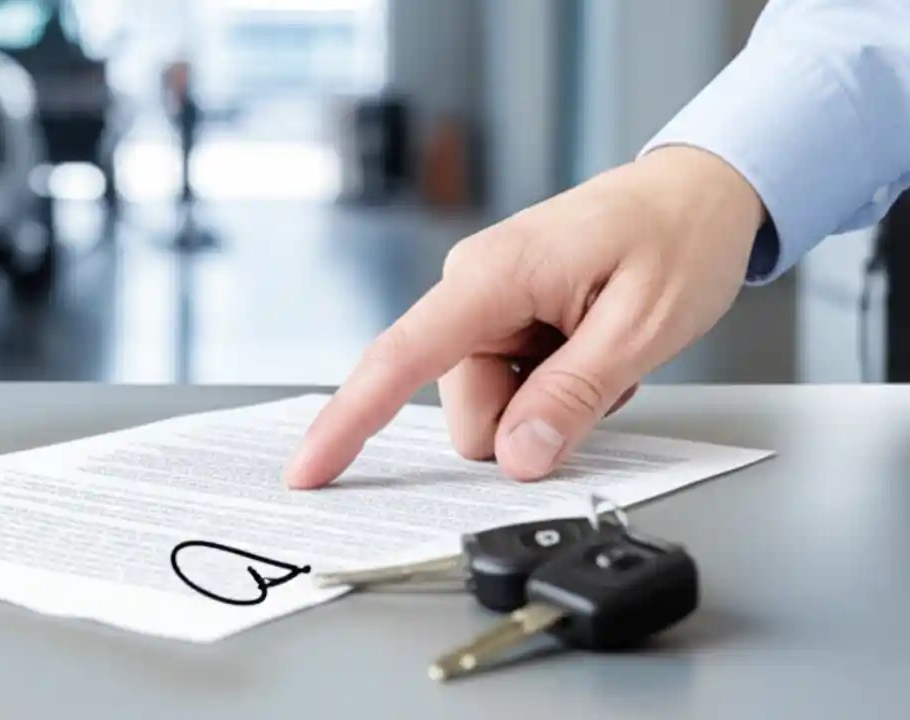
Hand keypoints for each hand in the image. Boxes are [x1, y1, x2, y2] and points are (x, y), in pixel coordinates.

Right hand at [285, 146, 764, 486]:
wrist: (698, 191)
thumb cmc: (677, 237)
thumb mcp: (643, 327)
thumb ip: (571, 397)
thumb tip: (513, 458)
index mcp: (490, 275)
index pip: (399, 358)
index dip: (349, 422)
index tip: (308, 471)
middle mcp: (471, 285)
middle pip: (470, 410)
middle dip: (532, 419)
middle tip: (604, 373)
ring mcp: (484, 302)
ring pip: (493, 408)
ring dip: (550, 402)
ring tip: (604, 351)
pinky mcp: (501, 315)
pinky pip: (511, 388)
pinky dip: (554, 386)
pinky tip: (592, 348)